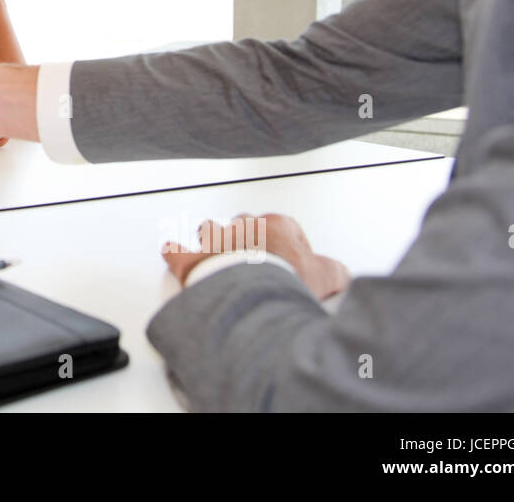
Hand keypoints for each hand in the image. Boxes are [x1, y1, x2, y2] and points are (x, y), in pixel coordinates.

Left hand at [161, 213, 350, 300]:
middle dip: (247, 235)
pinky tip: (172, 252)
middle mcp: (244, 228)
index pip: (284, 226)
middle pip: (244, 222)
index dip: (287, 241)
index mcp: (276, 227)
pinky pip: (176, 250)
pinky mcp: (191, 259)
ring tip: (213, 248)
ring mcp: (216, 241)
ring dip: (212, 238)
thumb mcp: (327, 276)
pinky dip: (174, 252)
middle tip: (252, 254)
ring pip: (210, 229)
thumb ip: (336, 271)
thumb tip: (342, 273)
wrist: (251, 292)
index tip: (288, 257)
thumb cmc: (286, 281)